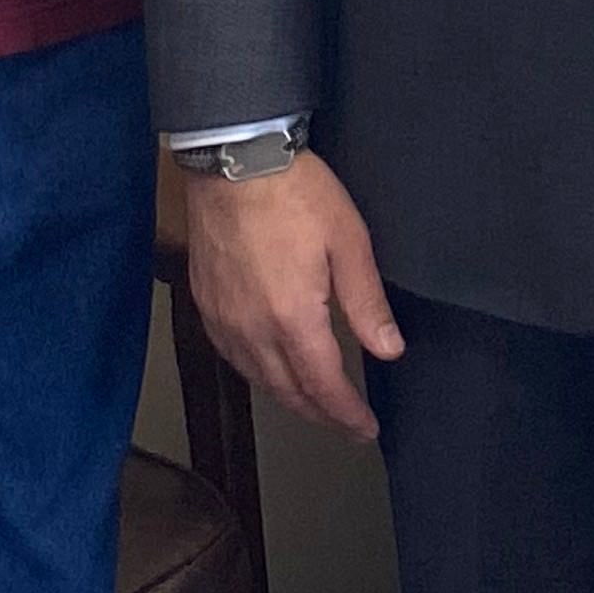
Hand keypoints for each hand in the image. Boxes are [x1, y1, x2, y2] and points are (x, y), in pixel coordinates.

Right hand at [177, 151, 403, 435]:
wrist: (234, 162)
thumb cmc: (295, 194)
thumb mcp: (348, 242)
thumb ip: (366, 303)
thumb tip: (389, 350)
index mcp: (292, 319)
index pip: (323, 385)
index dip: (345, 413)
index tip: (364, 430)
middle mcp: (251, 329)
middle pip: (287, 391)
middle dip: (319, 414)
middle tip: (344, 425)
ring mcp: (222, 318)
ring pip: (256, 378)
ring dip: (287, 397)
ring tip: (313, 404)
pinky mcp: (205, 302)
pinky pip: (232, 356)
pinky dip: (256, 373)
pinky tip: (268, 369)